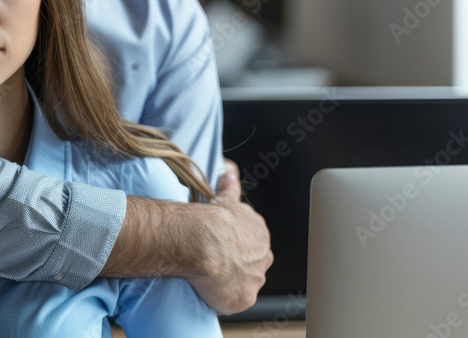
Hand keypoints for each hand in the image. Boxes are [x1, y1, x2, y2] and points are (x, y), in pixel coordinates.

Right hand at [188, 159, 272, 314]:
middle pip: (251, 263)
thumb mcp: (223, 198)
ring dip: (230, 280)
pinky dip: (222, 296)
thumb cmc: (210, 218)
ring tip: (208, 275)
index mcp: (260, 233)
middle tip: (214, 259)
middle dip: (236, 262)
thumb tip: (229, 168)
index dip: (234, 243)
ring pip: (244, 282)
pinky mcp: (243, 298)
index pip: (251, 241)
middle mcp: (263, 257)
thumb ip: (229, 185)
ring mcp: (255, 279)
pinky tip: (208, 288)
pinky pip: (233, 300)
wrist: (203, 241)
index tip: (220, 242)